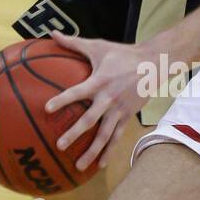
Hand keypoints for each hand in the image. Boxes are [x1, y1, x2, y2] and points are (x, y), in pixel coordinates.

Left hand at [44, 31, 148, 171]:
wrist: (153, 64)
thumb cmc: (122, 53)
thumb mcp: (98, 46)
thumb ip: (73, 43)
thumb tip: (51, 33)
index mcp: (99, 81)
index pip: (77, 92)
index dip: (62, 100)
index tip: (47, 109)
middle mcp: (109, 98)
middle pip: (90, 119)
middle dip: (75, 133)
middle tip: (60, 146)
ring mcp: (119, 110)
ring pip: (105, 135)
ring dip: (92, 151)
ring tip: (79, 166)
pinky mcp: (127, 117)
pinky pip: (116, 137)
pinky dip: (108, 151)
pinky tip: (98, 165)